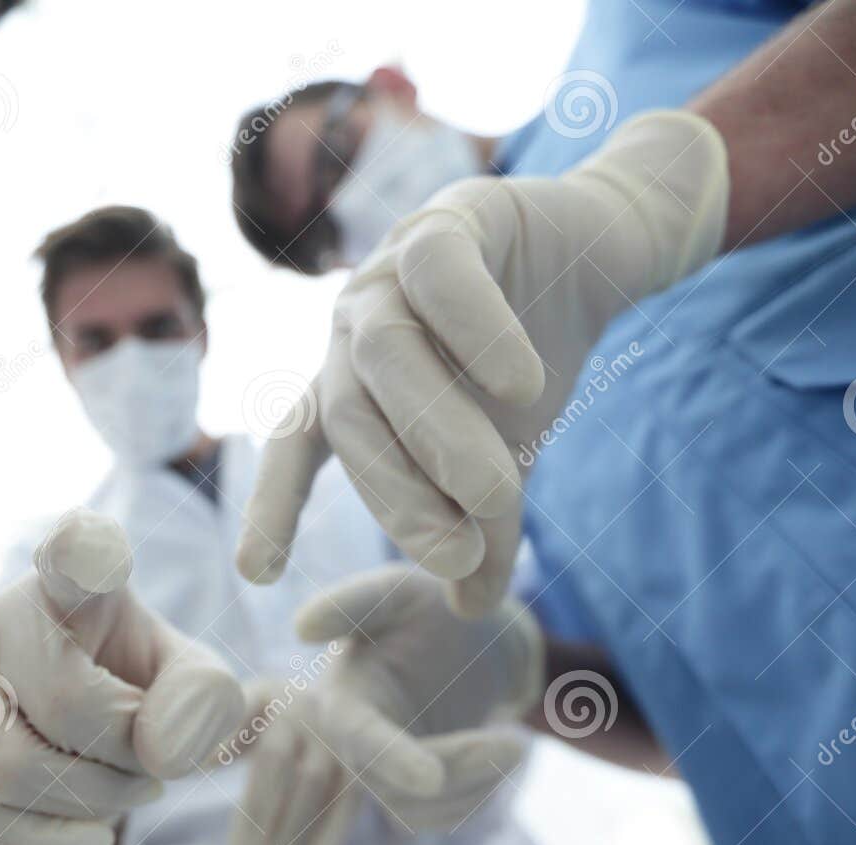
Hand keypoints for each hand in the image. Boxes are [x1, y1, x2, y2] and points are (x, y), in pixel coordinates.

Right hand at [0, 508, 245, 844]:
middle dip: (128, 764)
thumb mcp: (197, 683)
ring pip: (4, 772)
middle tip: (158, 774)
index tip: (89, 535)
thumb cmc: (147, 690)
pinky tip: (83, 837)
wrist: (96, 724)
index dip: (79, 550)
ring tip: (124, 802)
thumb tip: (159, 750)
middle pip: (62, 710)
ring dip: (84, 809)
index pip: (71, 560)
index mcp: (70, 588)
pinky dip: (29, 841)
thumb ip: (201, 700)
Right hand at [229, 565, 542, 844]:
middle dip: (458, 770)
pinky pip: (440, 817)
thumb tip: (301, 625)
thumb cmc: (429, 607)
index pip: (357, 737)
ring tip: (515, 744)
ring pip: (419, 810)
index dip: (391, 759)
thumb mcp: (398, 592)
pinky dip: (479, 795)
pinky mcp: (406, 793)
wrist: (466, 638)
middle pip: (392, 785)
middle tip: (516, 745)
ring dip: (476, 785)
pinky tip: (500, 757)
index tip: (433, 777)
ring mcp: (379, 773)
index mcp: (342, 696)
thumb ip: (353, 603)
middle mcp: (351, 743)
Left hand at [237, 110, 727, 615]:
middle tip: (453, 557)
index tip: (255, 574)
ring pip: (387, 354)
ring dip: (437, 431)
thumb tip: (469, 611)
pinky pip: (438, 272)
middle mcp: (354, 332)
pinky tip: (520, 382)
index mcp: (352, 387)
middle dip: (395, 497)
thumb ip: (485, 530)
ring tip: (496, 492)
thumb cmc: (530, 361)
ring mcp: (392, 273)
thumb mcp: (508, 460)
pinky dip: (473, 327)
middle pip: (348, 418)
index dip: (273, 507)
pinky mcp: (449, 221)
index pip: (295, 449)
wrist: (600, 253)